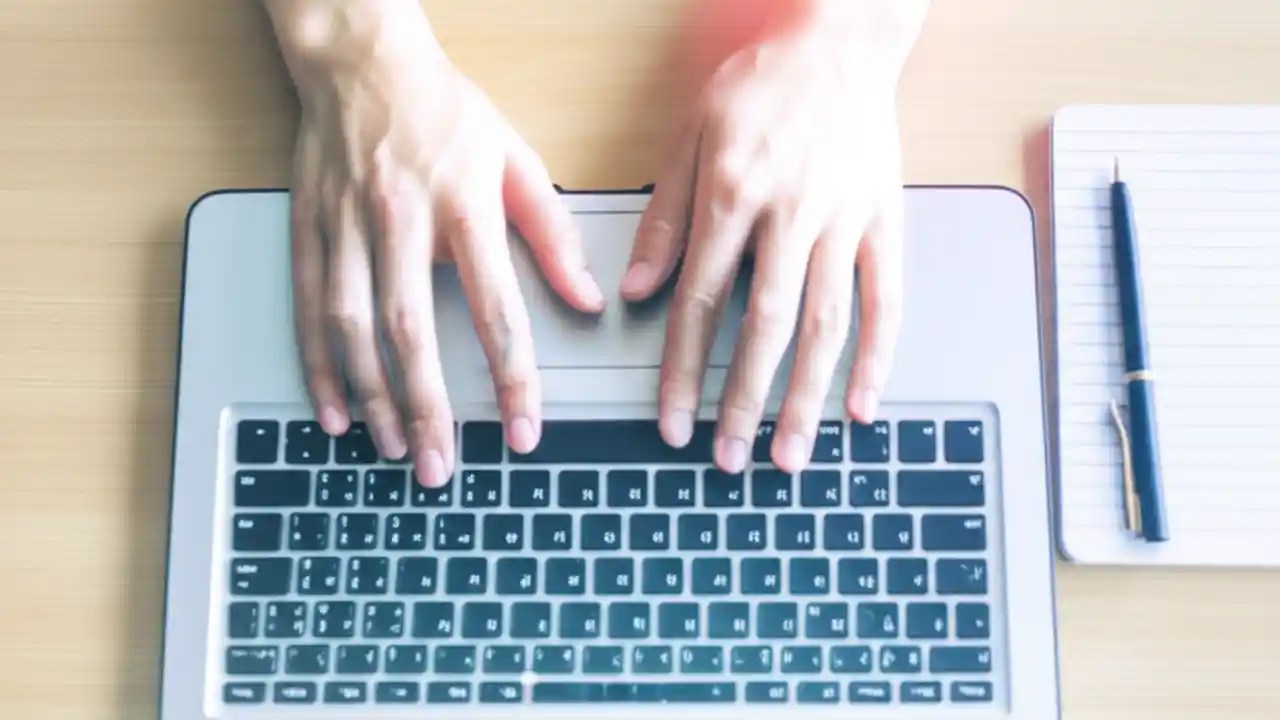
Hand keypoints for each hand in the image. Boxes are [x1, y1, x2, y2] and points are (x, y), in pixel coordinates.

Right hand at [266, 0, 603, 486]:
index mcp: (463, 204)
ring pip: (352, 327)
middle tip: (439, 467)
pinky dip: (318, 366)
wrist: (360, 60)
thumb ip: (553, 233)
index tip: (522, 429)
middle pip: (412, 330)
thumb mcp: (516, 159)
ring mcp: (346, 226)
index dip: (510, 376)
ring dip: (372, 397)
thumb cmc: (445, 112)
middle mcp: (400, 219)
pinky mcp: (308, 230)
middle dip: (427, 407)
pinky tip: (334, 409)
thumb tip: (587, 298)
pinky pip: (309, 309)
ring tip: (393, 447)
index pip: (495, 307)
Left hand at [622, 0, 927, 474]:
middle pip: (765, 327)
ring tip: (791, 454)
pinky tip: (863, 404)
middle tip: (728, 460)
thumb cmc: (759, 84)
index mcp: (734, 195)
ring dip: (807, 397)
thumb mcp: (688, 136)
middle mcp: (791, 215)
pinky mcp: (885, 221)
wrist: (839, 40)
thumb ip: (663, 219)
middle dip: (743, 402)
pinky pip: (887, 298)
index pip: (700, 302)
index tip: (673, 422)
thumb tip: (632, 291)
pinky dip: (878, 356)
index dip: (683, 371)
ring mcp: (845, 221)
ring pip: (827, 324)